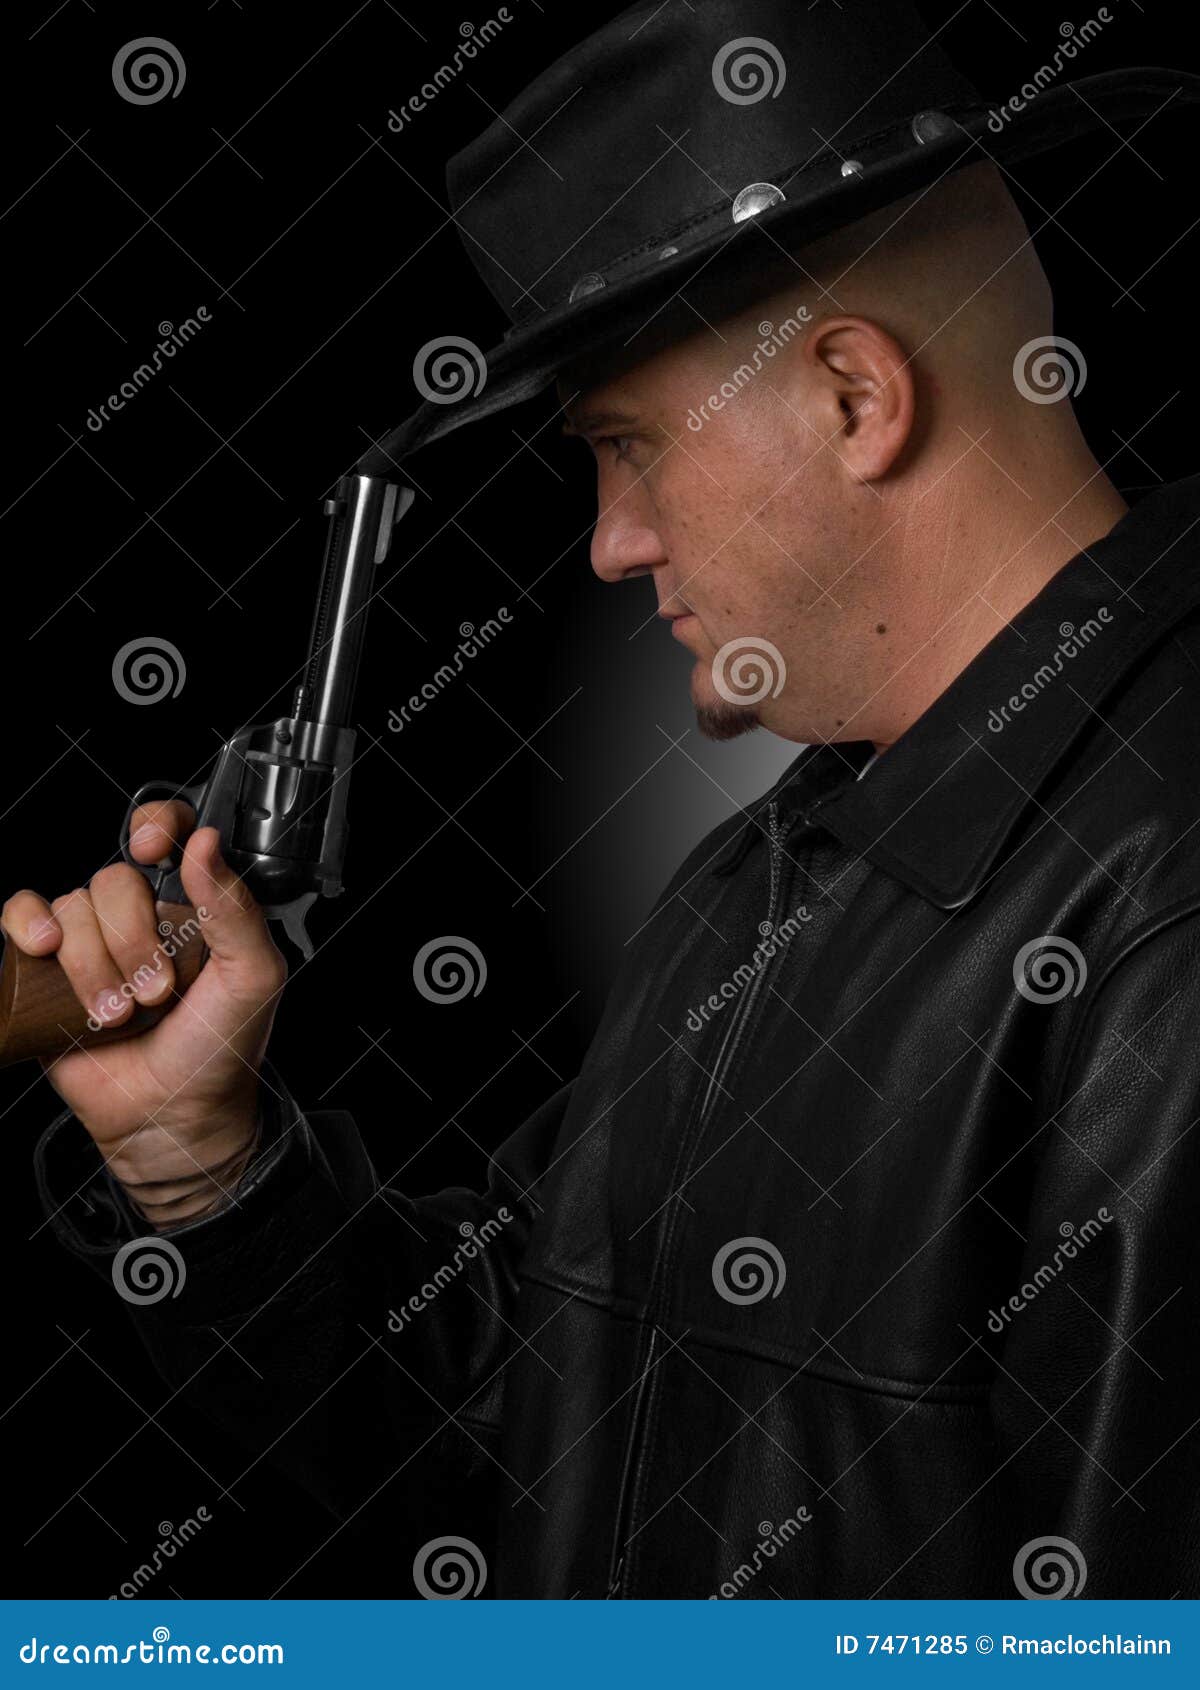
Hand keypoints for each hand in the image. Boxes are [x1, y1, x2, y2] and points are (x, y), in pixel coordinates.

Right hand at [2, 803, 286, 1225]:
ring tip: (118, 1012)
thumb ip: (237, 909)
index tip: (153, 851)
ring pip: (72, 906)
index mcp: (194, 905)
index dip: (155, 828)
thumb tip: (206, 844)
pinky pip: (21, 915)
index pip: (170, 833)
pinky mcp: (47, 971)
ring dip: (93, 964)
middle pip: (114, 879)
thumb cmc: (219, 1052)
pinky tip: (46, 953)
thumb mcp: (254, 977)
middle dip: (132, 940)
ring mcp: (93, 942)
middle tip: (155, 991)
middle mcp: (141, 916)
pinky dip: (28, 925)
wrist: (169, 1118)